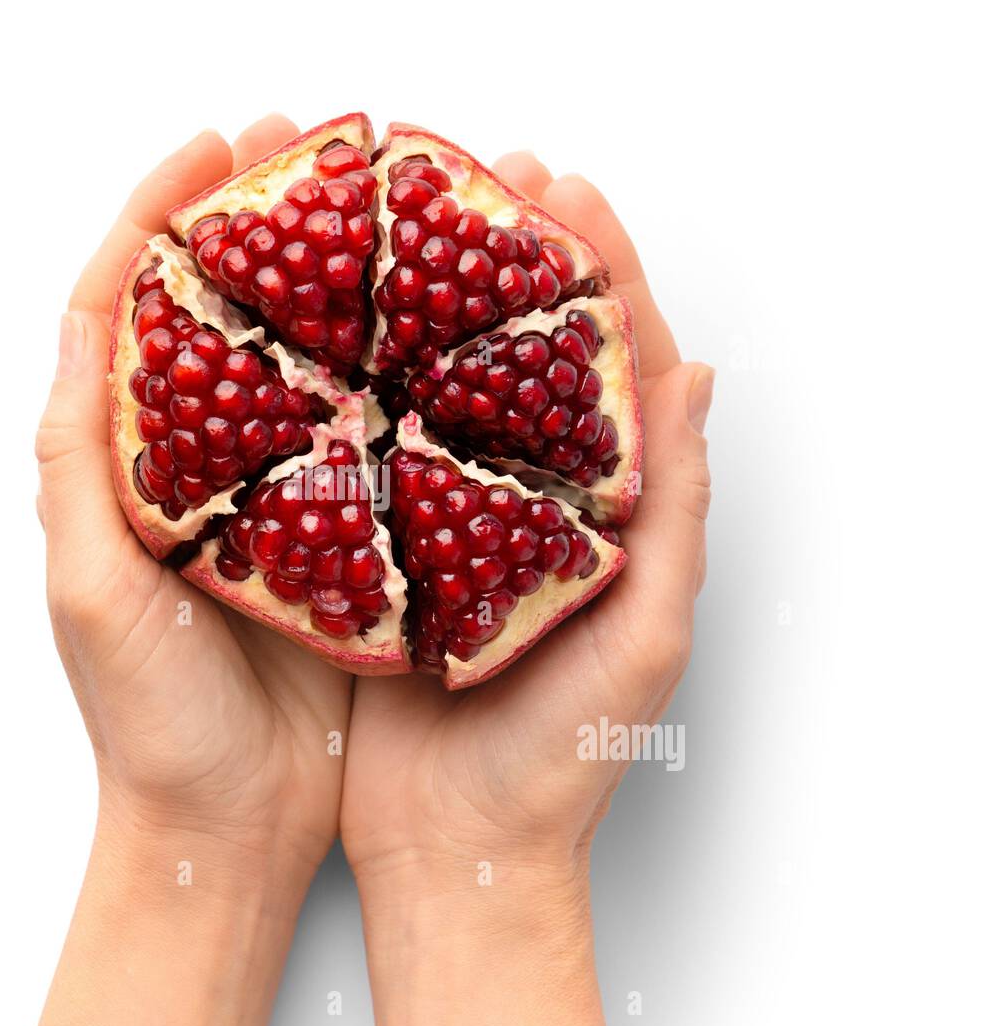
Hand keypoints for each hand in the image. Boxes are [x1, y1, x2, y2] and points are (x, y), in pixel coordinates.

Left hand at [15, 116, 347, 1025]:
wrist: (227, 821)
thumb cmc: (149, 721)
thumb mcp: (89, 587)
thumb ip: (77, 464)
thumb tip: (80, 326)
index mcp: (123, 463)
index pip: (125, 304)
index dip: (162, 211)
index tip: (218, 144)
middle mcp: (200, 464)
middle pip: (223, 309)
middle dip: (262, 216)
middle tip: (316, 140)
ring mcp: (276, 493)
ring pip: (303, 357)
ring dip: (339, 277)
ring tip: (386, 207)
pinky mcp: (340, 534)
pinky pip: (367, 430)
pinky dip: (392, 369)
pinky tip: (432, 328)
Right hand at [340, 154, 713, 1025]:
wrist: (461, 851)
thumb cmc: (562, 760)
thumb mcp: (644, 634)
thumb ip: (674, 508)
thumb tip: (693, 376)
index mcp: (607, 508)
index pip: (611, 359)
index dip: (594, 265)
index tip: (560, 185)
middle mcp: (528, 500)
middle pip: (521, 352)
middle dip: (505, 257)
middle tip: (475, 174)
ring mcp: (453, 519)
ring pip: (441, 388)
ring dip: (426, 304)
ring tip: (398, 225)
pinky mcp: (386, 552)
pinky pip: (374, 449)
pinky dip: (360, 387)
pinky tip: (331, 339)